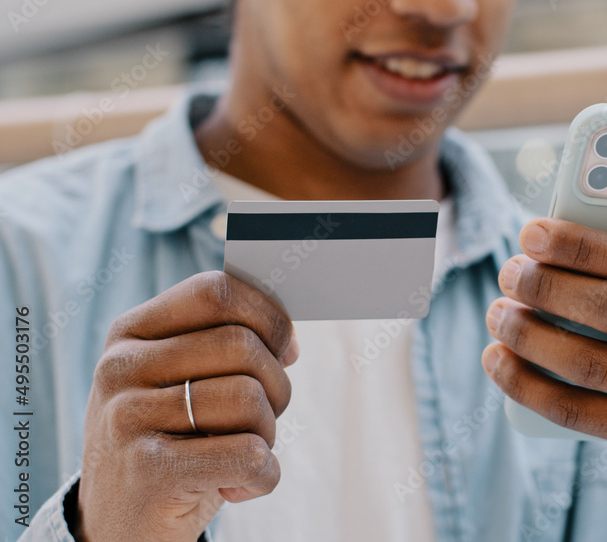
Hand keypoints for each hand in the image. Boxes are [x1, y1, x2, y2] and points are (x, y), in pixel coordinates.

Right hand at [76, 271, 297, 541]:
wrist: (114, 526)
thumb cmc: (170, 442)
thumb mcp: (180, 382)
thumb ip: (224, 344)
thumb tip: (288, 335)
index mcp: (131, 333)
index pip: (217, 291)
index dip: (269, 316)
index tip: (286, 349)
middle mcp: (120, 367)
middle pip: (243, 345)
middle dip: (277, 385)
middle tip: (264, 419)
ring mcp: (128, 418)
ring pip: (250, 399)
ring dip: (267, 435)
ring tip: (241, 455)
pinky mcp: (148, 472)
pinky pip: (249, 456)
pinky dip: (264, 476)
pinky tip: (238, 487)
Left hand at [482, 219, 606, 540]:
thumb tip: (568, 242)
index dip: (583, 245)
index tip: (533, 232)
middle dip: (548, 286)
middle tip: (510, 272)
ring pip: (590, 361)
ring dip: (530, 335)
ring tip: (499, 314)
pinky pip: (578, 410)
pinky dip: (528, 385)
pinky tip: (499, 363)